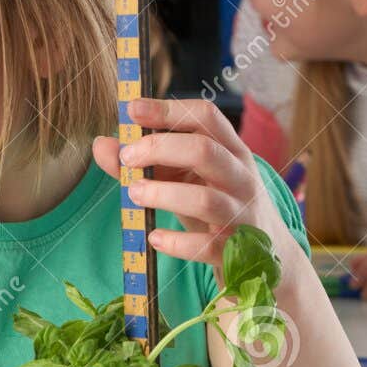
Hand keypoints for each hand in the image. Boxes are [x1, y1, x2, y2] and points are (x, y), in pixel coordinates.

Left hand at [92, 97, 294, 280]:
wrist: (265, 257)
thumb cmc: (214, 204)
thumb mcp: (182, 178)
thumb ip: (143, 161)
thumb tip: (101, 145)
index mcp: (230, 150)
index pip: (206, 116)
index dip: (168, 110)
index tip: (132, 109)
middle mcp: (240, 177)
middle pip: (205, 150)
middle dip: (160, 148)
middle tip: (127, 157)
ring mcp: (241, 214)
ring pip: (205, 199)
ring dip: (163, 194)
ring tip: (134, 193)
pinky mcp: (235, 251)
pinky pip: (205, 246)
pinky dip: (176, 242)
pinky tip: (154, 238)